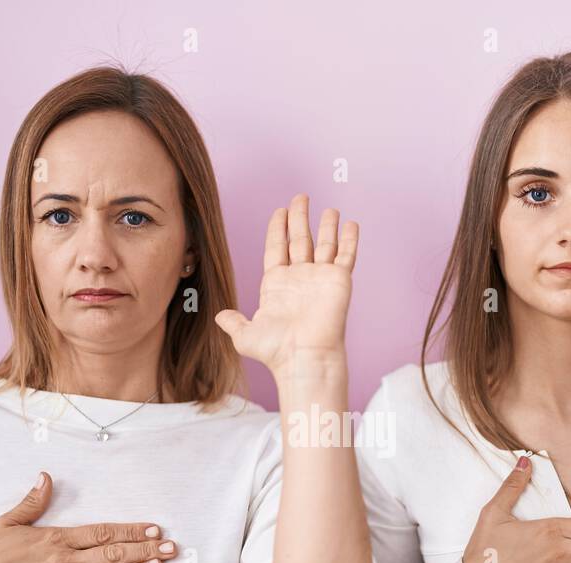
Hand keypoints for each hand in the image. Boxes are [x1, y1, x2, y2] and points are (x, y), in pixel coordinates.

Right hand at [0, 473, 177, 562]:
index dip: (131, 531)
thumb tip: (46, 477)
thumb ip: (32, 502)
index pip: (103, 532)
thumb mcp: (8, 523)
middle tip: (170, 548)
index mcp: (56, 539)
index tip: (153, 529)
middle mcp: (65, 562)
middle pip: (113, 554)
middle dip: (145, 550)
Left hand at [214, 193, 358, 379]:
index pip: (277, 248)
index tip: (280, 211)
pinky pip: (346, 254)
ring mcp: (320, 278)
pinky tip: (350, 223)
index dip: (278, 229)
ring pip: (324, 244)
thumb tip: (219, 317)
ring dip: (326, 225)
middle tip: (300, 197)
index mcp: (276, 284)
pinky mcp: (339, 280)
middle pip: (300, 239)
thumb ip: (233, 322)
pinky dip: (349, 239)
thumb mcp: (245, 335)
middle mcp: (299, 278)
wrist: (303, 357)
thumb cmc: (276, 351)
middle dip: (299, 218)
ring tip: (329, 208)